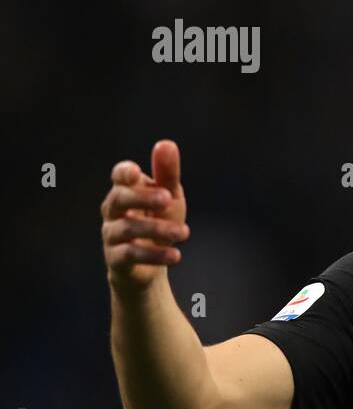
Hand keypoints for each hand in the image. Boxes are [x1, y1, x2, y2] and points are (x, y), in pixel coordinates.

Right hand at [101, 139, 190, 291]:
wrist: (152, 264)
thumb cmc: (160, 221)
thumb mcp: (170, 197)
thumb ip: (167, 173)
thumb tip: (166, 143)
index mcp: (127, 190)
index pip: (119, 176)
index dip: (124, 173)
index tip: (136, 173)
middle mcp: (113, 210)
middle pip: (119, 198)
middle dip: (143, 198)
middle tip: (169, 199)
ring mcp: (112, 234)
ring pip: (127, 227)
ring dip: (157, 229)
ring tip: (185, 232)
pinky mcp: (116, 259)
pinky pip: (130, 255)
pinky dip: (154, 255)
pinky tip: (176, 255)